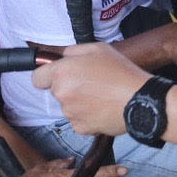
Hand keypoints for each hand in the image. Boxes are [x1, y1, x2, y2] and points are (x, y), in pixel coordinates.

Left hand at [30, 41, 151, 134]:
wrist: (140, 100)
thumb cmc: (121, 73)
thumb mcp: (98, 48)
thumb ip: (73, 51)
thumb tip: (62, 57)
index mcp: (62, 72)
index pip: (37, 78)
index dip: (47, 76)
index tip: (58, 75)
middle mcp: (62, 93)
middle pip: (56, 91)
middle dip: (69, 87)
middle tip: (91, 82)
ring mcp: (70, 113)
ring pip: (68, 106)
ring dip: (79, 102)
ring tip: (101, 95)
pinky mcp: (80, 128)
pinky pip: (78, 120)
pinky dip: (87, 116)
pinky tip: (102, 108)